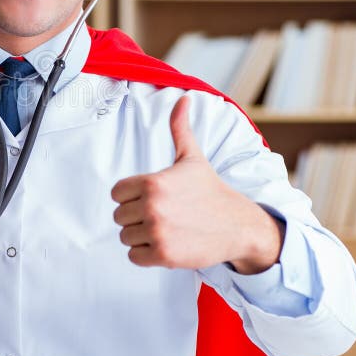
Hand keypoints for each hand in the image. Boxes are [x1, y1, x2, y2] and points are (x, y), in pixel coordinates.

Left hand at [111, 95, 283, 272]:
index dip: (132, 196)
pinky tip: (165, 244)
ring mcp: (157, 232)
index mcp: (152, 182)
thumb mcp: (192, 158)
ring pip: (125, 237)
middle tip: (163, 215)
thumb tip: (183, 98)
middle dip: (136, 217)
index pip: (117, 193)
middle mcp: (152, 207)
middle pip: (119, 216)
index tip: (153, 197)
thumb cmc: (210, 190)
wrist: (238, 225)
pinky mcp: (163, 255)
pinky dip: (145, 254)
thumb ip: (179, 128)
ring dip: (141, 236)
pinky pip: (134, 256)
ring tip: (166, 229)